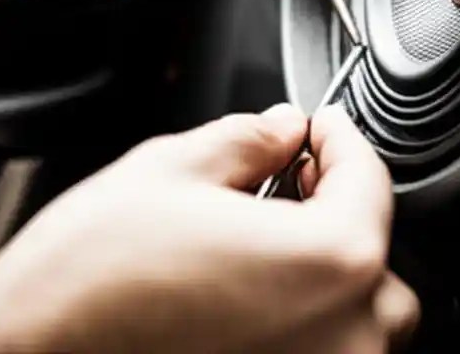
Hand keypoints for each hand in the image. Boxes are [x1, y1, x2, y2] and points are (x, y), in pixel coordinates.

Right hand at [0, 104, 418, 352]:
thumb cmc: (84, 289)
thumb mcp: (168, 173)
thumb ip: (247, 141)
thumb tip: (280, 129)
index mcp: (331, 262)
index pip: (370, 180)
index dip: (339, 139)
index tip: (317, 127)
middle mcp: (343, 336)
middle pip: (374, 260)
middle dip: (336, 214)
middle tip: (286, 184)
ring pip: (356, 322)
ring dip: (323, 279)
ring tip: (257, 245)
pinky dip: (295, 328)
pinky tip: (240, 300)